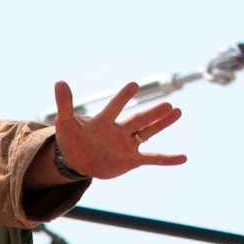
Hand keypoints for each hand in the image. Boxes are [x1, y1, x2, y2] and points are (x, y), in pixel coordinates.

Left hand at [50, 80, 186, 179]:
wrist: (78, 160)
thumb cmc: (72, 140)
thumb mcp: (65, 125)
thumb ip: (65, 105)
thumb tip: (59, 82)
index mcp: (104, 121)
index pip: (115, 108)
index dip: (123, 98)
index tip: (133, 86)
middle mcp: (119, 130)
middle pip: (138, 120)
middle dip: (152, 114)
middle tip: (168, 104)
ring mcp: (127, 144)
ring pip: (148, 133)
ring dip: (162, 125)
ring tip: (177, 111)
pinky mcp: (131, 159)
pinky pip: (152, 158)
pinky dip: (166, 159)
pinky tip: (183, 158)